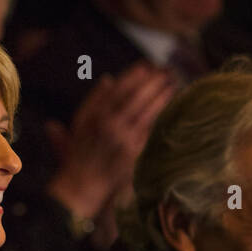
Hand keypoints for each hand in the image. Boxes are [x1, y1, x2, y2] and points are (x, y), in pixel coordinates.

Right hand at [45, 61, 174, 219]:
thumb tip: (108, 79)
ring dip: (161, 97)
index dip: (133, 76)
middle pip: (135, 98)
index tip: (146, 66)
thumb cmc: (79, 153)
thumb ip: (93, 100)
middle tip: (165, 71)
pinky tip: (170, 109)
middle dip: (152, 82)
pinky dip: (160, 118)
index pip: (118, 89)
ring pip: (146, 113)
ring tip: (172, 85)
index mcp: (94, 116)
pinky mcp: (134, 154)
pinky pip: (150, 131)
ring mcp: (123, 140)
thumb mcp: (79, 123)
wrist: (82, 184)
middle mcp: (109, 126)